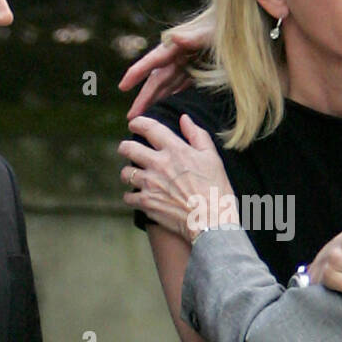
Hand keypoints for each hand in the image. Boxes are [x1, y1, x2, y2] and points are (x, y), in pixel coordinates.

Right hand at [118, 13, 215, 118]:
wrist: (234, 24)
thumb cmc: (221, 26)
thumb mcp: (210, 31)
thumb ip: (194, 36)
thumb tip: (176, 37)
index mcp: (175, 46)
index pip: (152, 61)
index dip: (136, 73)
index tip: (122, 87)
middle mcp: (176, 56)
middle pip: (156, 80)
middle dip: (144, 98)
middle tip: (131, 117)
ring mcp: (185, 63)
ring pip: (166, 86)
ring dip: (156, 101)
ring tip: (145, 118)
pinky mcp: (195, 69)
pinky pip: (180, 86)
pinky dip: (172, 97)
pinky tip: (167, 108)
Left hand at [119, 114, 235, 240]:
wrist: (212, 222)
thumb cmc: (216, 190)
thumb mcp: (212, 158)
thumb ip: (197, 136)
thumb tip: (184, 119)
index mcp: (176, 150)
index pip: (150, 128)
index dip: (139, 123)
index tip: (134, 124)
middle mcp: (159, 164)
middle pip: (129, 148)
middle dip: (125, 147)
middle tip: (126, 149)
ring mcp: (150, 184)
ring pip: (126, 173)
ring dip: (128, 173)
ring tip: (133, 175)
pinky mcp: (146, 203)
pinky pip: (128, 197)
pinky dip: (131, 197)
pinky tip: (138, 197)